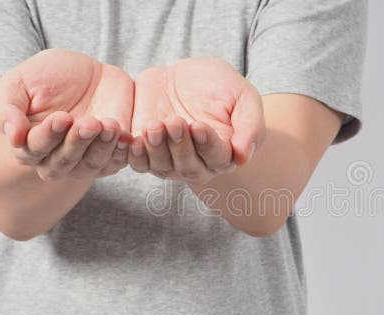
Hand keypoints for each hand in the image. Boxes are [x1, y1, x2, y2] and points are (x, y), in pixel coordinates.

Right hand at [0, 48, 133, 179]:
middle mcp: (55, 160)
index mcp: (29, 145)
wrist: (86, 73)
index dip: (48, 135)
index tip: (61, 117)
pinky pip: (117, 161)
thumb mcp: (19, 83)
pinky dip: (122, 152)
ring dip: (102, 147)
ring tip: (110, 125)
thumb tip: (12, 136)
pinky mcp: (110, 157)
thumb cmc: (46, 76)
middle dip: (78, 142)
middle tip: (90, 122)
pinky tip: (127, 137)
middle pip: (65, 160)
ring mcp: (84, 162)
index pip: (35, 148)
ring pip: (92, 164)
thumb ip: (9, 108)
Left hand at [128, 57, 264, 185]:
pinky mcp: (146, 153)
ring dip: (156, 150)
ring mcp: (169, 162)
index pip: (217, 158)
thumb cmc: (220, 86)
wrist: (185, 77)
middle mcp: (197, 165)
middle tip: (174, 121)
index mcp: (225, 154)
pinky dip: (135, 155)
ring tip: (154, 127)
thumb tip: (244, 156)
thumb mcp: (243, 96)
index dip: (207, 145)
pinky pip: (139, 162)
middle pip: (188, 166)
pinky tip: (133, 141)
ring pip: (162, 166)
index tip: (199, 126)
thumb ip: (251, 125)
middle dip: (180, 146)